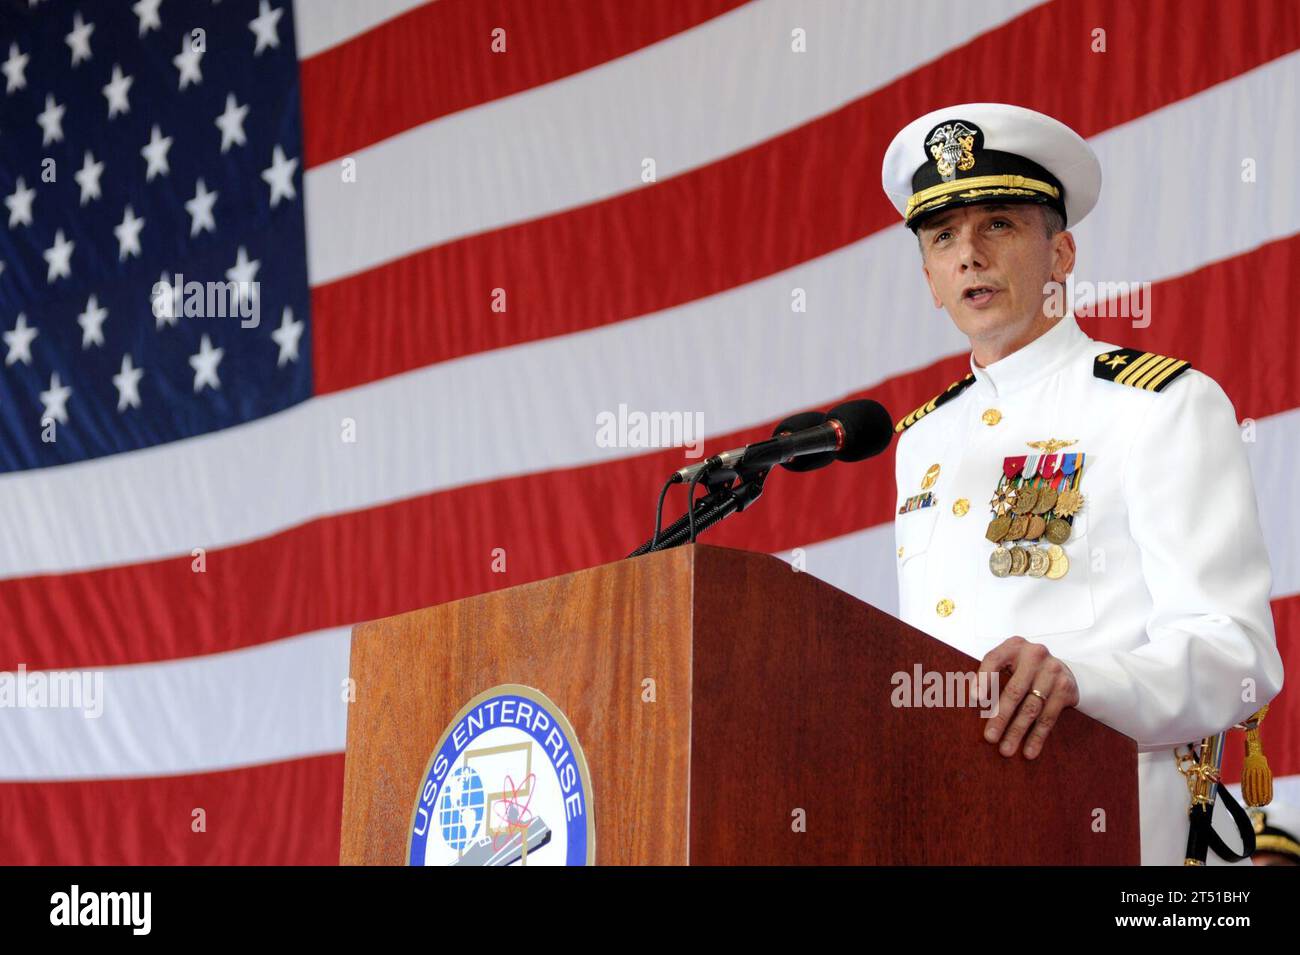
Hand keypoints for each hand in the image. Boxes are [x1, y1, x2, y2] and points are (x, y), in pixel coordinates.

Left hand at [978, 636, 1079, 759]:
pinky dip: (1037, 736)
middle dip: (1000, 717)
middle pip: (1014, 691)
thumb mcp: (1007, 664)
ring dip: (1017, 732)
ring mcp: (1052, 671)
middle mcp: (1034, 655)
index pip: (993, 660)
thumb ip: (990, 677)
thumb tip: (959, 701)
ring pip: (1031, 707)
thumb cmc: (1023, 669)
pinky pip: (1049, 717)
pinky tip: (1029, 751)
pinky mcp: (1066, 688)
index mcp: (1013, 646)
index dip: (983, 679)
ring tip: (1005, 750)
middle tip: (989, 738)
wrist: (1062, 670)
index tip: (974, 699)